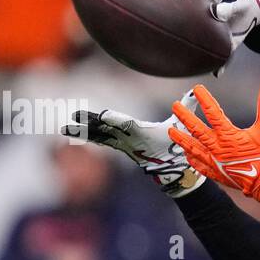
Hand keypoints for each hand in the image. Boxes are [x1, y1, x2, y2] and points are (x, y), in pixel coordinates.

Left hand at [62, 96, 202, 196]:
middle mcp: (130, 140)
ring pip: (100, 136)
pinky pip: (102, 140)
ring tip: (65, 128)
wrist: (174, 171)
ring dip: (82, 132)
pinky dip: (89, 136)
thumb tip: (195, 89)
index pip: (127, 124)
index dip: (115, 119)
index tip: (103, 116)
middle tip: (72, 118)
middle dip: (90, 124)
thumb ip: (188, 105)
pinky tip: (77, 132)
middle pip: (106, 130)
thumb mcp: (183, 126)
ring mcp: (124, 145)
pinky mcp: (121, 148)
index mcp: (144, 133)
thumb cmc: (179, 146)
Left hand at [169, 79, 259, 203]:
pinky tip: (187, 155)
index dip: (204, 99)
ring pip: (193, 148)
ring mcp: (215, 162)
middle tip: (175, 107)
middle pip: (196, 129)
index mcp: (229, 136)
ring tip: (171, 131)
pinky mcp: (217, 174)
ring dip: (181, 138)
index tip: (197, 90)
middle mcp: (218, 148)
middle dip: (184, 117)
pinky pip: (200, 166)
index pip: (213, 113)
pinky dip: (192, 160)